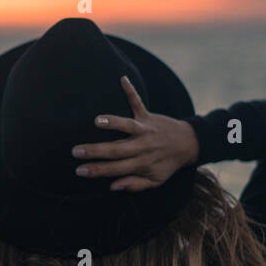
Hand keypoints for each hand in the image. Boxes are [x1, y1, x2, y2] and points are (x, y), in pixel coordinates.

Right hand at [71, 76, 199, 191]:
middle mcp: (142, 147)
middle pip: (116, 150)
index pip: (115, 169)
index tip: (79, 170)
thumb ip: (134, 185)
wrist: (189, 144)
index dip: (96, 170)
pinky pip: (138, 103)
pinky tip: (122, 79)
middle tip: (76, 151)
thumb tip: (112, 186)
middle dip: (95, 151)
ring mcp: (145, 130)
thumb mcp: (155, 181)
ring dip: (113, 123)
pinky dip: (131, 91)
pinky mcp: (148, 116)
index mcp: (142, 164)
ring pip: (127, 126)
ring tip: (97, 121)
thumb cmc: (168, 163)